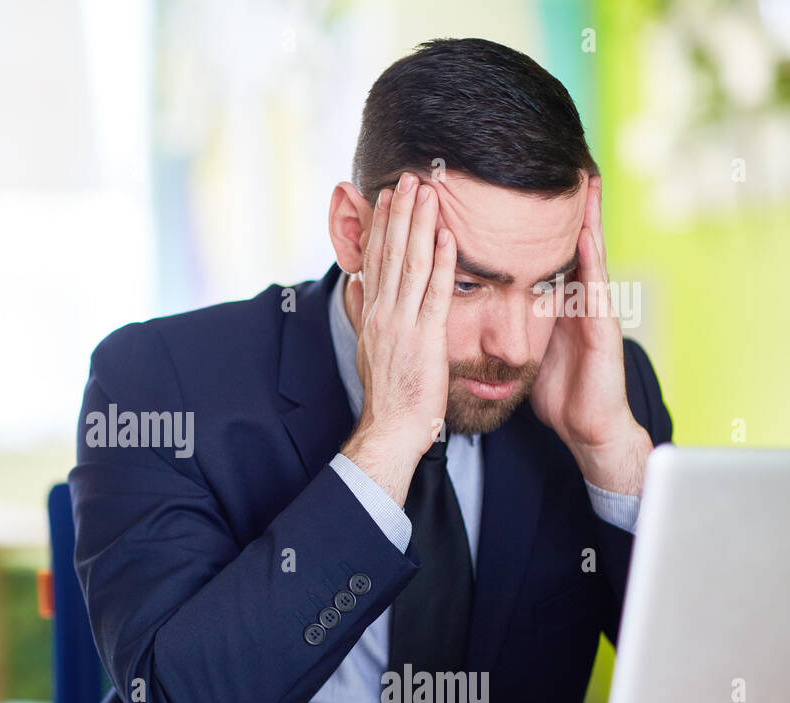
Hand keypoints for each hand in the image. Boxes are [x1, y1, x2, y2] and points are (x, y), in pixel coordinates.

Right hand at [340, 171, 456, 505]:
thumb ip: (361, 312)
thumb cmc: (387, 393)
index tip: (387, 196)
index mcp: (371, 313)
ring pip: (410, 265)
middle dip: (399, 214)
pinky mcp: (425, 339)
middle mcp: (382, 313)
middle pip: (390, 254)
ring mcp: (402, 324)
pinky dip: (441, 263)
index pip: (375, 260)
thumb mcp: (368, 347)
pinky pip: (435, 294)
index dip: (381, 226)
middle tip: (407, 178)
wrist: (392, 427)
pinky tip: (447, 237)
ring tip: (426, 192)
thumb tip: (353, 284)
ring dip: (419, 226)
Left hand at [529, 176, 651, 493]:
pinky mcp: (602, 327)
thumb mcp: (526, 351)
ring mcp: (592, 310)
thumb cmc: (558, 392)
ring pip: (587, 255)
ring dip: (587, 218)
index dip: (529, 225)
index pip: (540, 254)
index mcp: (555, 303)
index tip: (515, 189)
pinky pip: (595, 287)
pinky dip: (590, 258)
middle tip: (561, 163)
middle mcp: (576, 299)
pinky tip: (585, 234)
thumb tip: (479, 313)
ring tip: (583, 181)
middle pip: (568, 244)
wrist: (586, 429)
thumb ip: (512, 325)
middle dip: (564, 207)